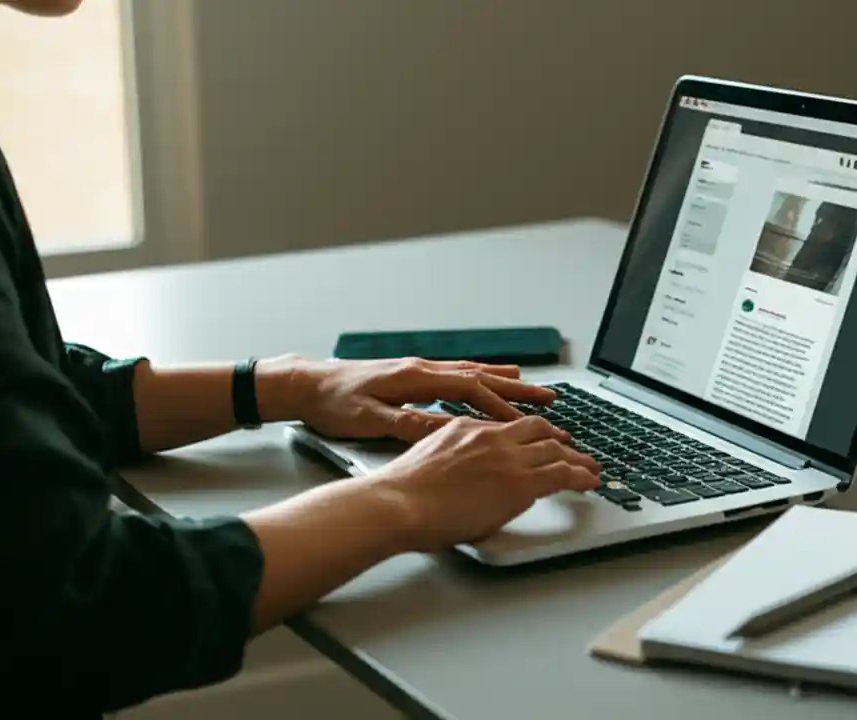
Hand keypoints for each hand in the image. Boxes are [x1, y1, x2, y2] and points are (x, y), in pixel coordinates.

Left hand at [261, 356, 557, 442]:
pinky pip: (456, 374)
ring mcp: (418, 370)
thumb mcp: (368, 419)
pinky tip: (488, 381)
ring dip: (503, 380)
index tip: (525, 423)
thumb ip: (406, 423)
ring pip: (471, 372)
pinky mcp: (411, 376)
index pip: (470, 390)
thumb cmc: (334, 403)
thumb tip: (443, 428)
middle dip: (516, 389)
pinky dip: (480, 377)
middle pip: (480, 376)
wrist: (308, 384)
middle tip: (549, 398)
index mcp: (415, 379)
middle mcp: (422, 369)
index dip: (500, 406)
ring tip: (532, 386)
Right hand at [369, 416, 600, 551]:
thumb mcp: (428, 459)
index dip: (528, 433)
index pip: (507, 426)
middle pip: (537, 430)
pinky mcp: (520, 482)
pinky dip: (580, 476)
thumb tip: (461, 475)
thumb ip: (451, 459)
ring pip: (555, 450)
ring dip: (576, 459)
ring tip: (589, 468)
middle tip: (570, 451)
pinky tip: (588, 482)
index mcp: (465, 427)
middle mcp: (490, 436)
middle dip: (557, 440)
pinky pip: (562, 474)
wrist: (400, 502)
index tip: (536, 439)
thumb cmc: (402, 493)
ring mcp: (507, 457)